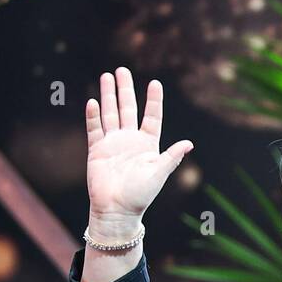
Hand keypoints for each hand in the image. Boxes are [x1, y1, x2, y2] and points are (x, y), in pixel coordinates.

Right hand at [85, 68, 192, 239]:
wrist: (116, 211)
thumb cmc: (140, 196)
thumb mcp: (158, 174)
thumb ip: (171, 157)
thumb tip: (189, 143)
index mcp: (147, 145)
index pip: (151, 117)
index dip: (153, 101)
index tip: (155, 83)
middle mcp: (130, 141)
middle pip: (128, 109)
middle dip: (125, 90)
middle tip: (121, 70)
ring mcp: (113, 144)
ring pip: (110, 114)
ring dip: (108, 96)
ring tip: (107, 76)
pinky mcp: (97, 150)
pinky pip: (94, 129)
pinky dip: (93, 116)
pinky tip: (93, 101)